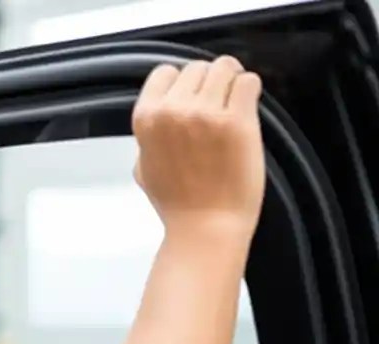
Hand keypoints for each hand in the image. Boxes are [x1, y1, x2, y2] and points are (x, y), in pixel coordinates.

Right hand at [132, 57, 264, 243]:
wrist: (205, 226)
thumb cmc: (177, 203)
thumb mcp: (143, 165)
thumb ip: (151, 135)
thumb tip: (162, 117)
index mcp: (147, 118)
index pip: (165, 72)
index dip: (181, 82)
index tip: (192, 94)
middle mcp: (174, 110)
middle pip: (197, 67)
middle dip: (208, 82)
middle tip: (217, 102)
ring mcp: (207, 114)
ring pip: (225, 67)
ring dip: (232, 82)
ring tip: (234, 102)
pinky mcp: (238, 121)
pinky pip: (249, 82)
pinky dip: (250, 90)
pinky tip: (246, 108)